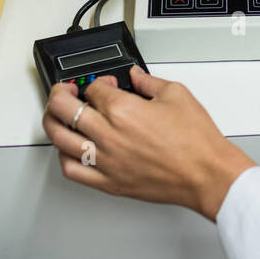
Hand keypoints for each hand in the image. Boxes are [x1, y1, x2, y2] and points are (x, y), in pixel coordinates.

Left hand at [42, 67, 256, 220]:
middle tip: (64, 91)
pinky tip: (70, 149)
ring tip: (56, 116)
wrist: (206, 174)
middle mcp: (109, 134)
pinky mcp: (109, 182)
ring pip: (60, 139)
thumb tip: (136, 76)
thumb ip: (149, 82)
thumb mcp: (177, 94)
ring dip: (53, 122)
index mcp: (124, 109)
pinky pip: (73, 169)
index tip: (107, 83)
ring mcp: (106, 160)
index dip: (98, 81)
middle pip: (65, 109)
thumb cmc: (196, 141)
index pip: (93, 87)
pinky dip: (64, 157)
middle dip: (60, 94)